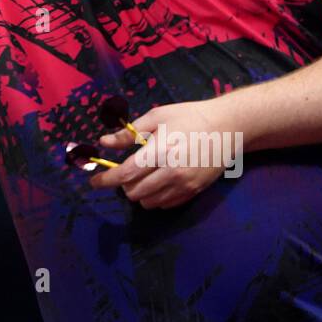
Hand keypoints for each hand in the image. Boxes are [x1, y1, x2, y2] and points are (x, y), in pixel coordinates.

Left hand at [90, 100, 238, 208]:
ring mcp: (185, 185)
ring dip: (138, 193)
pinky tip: (157, 182)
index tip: (94, 182)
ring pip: (149, 202)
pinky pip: (166, 204)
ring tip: (141, 176)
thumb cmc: (189, 117)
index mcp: (160, 151)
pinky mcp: (194, 191)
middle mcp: (172, 172)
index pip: (126, 174)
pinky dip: (155, 197)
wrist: (227, 127)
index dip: (106, 180)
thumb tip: (104, 142)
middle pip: (135, 192)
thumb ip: (129, 133)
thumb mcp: (157, 117)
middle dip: (123, 185)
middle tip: (123, 172)